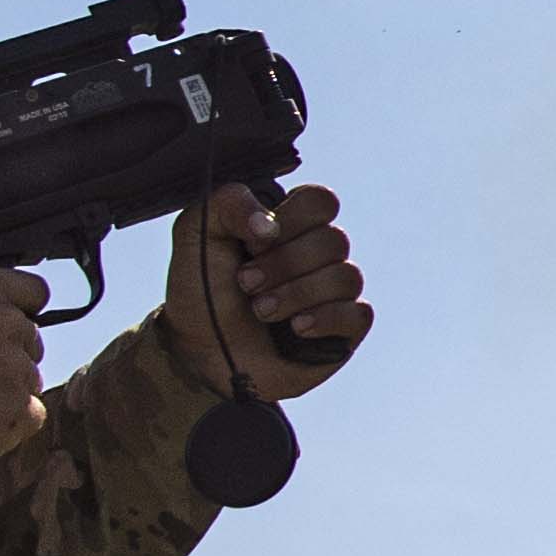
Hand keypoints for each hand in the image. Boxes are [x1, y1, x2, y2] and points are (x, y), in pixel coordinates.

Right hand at [0, 266, 51, 476]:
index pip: (30, 289)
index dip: (22, 305)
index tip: (10, 319)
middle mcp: (4, 324)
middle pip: (28, 336)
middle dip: (7, 352)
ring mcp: (16, 369)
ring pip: (29, 377)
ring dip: (7, 389)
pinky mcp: (20, 411)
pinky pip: (31, 414)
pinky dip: (11, 422)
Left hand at [167, 179, 372, 402]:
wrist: (199, 354)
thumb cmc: (201, 293)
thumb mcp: (197, 234)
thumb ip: (228, 203)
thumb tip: (269, 223)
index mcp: (291, 226)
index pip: (320, 201)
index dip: (291, 219)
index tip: (252, 242)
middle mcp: (318, 256)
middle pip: (334, 240)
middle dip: (285, 263)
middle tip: (246, 283)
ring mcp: (334, 294)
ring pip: (346, 277)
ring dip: (296, 294)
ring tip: (262, 311)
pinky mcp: (344, 332)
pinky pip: (359, 314)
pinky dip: (325, 318)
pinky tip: (296, 328)